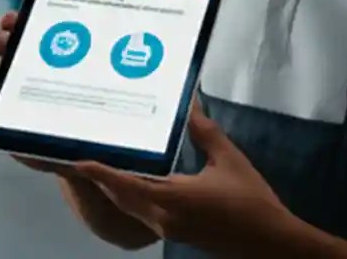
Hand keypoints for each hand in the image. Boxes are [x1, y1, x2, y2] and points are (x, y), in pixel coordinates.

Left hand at [73, 104, 304, 256]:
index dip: (98, 172)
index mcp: (172, 200)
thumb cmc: (251, 200)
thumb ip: (203, 131)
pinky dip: (128, 195)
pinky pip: (141, 212)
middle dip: (96, 178)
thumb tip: (185, 103)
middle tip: (76, 155)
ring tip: (94, 163)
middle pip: (118, 198)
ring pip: (128, 207)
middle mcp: (162, 218)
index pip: (125, 184)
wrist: (270, 243)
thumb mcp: (228, 159)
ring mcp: (167, 228)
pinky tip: (128, 179)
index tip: (75, 159)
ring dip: (111, 188)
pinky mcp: (174, 232)